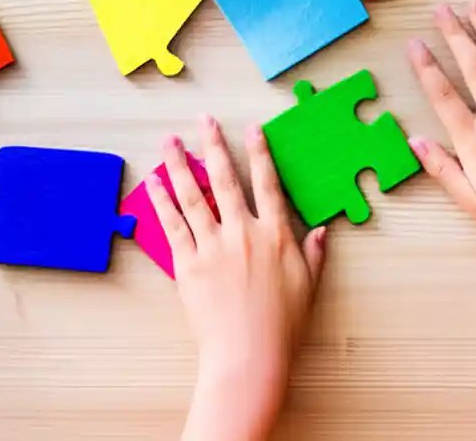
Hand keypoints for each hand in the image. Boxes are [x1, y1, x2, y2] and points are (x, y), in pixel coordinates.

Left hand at [146, 116, 326, 439]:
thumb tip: (321, 231)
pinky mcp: (188, 264)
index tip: (252, 128)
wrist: (248, 356)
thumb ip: (314, 255)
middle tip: (204, 120)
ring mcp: (212, 247)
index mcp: (275, 236)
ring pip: (193, 195)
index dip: (260, 153)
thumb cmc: (282, 328)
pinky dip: (161, 201)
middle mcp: (243, 233)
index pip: (268, 184)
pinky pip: (172, 225)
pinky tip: (153, 182)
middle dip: (214, 145)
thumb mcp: (308, 288)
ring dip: (180, 165)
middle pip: (226, 180)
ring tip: (170, 141)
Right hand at [406, 2, 475, 260]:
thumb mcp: (471, 201)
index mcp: (475, 143)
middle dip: (455, 34)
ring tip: (475, 6)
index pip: (443, 96)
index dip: (426, 67)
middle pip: (474, 67)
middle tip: (441, 10)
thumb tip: (415, 141)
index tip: (414, 44)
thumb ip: (441, 168)